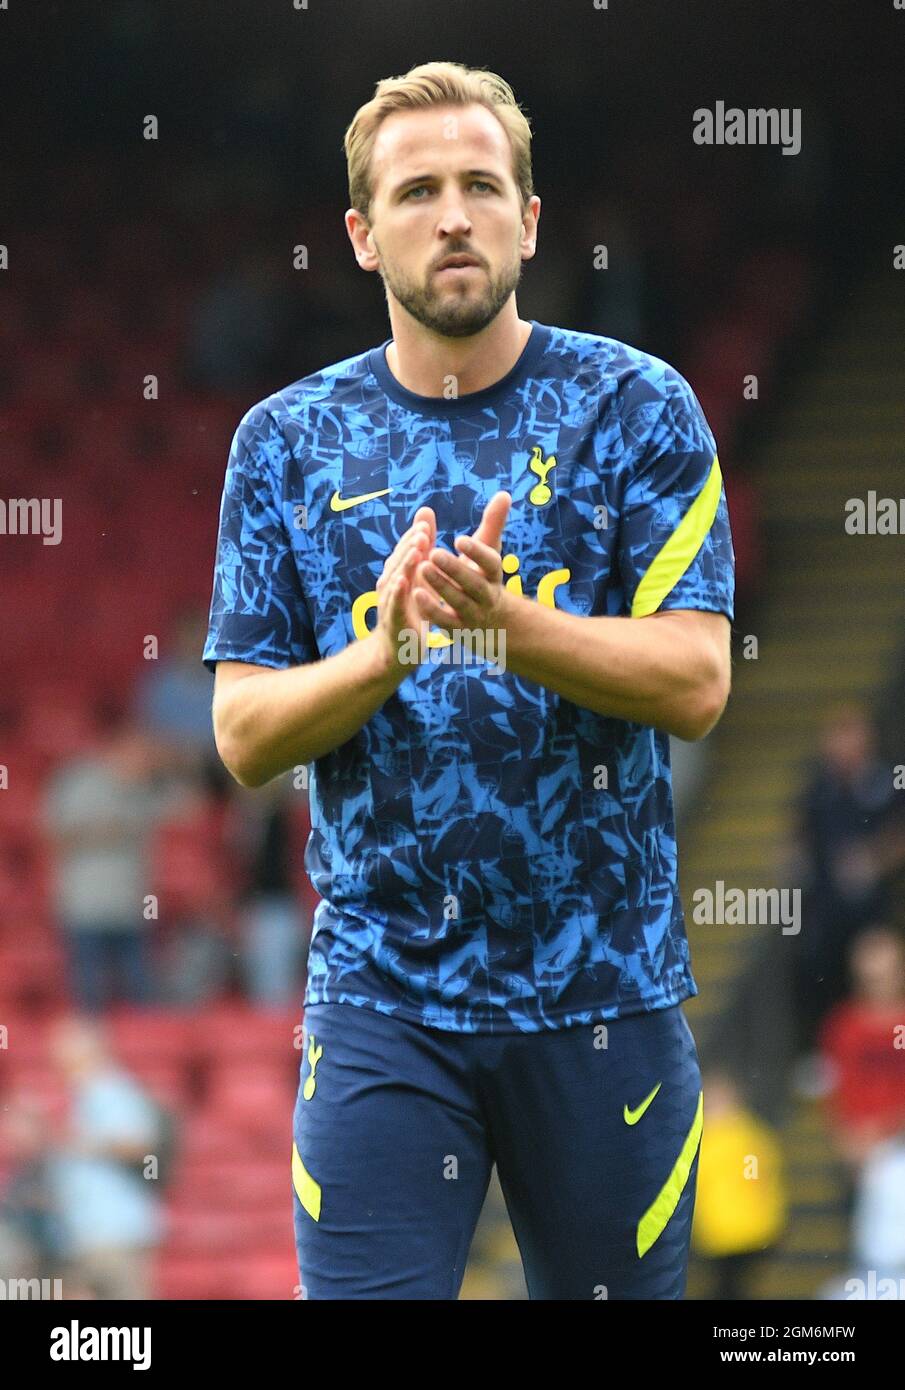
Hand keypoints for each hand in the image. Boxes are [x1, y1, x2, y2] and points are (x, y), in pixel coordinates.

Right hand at [373, 506, 436, 672]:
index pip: (406, 550)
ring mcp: (389, 602)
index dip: (415, 535)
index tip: (427, 521)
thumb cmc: (412, 607)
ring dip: (405, 564)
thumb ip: (423, 546)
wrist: (398, 647)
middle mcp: (390, 584)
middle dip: (410, 545)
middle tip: (424, 531)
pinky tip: (404, 582)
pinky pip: (394, 604)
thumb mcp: (421, 575)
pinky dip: (397, 592)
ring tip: (418, 551)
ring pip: (395, 579)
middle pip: (399, 561)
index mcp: (399, 572)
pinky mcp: (393, 621)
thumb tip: (426, 512)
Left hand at [412, 491, 511, 633]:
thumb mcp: (488, 551)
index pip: (491, 563)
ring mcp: (474, 615)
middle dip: (455, 569)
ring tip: (421, 568)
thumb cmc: (483, 576)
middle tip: (434, 553)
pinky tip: (415, 594)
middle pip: (474, 584)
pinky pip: (445, 622)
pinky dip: (431, 609)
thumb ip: (493, 523)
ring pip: (459, 602)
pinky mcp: (458, 630)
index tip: (459, 539)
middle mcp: (487, 596)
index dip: (477, 552)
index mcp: (493, 575)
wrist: (492, 623)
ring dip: (441, 586)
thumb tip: (504, 494)